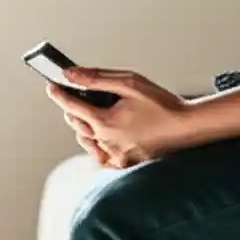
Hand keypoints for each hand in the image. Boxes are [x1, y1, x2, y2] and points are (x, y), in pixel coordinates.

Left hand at [47, 68, 195, 168]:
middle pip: (76, 124)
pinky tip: (106, 134)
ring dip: (84, 127)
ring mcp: (115, 156)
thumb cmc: (162, 104)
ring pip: (86, 141)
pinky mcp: (123, 164)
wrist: (187, 127)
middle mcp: (107, 142)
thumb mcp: (129, 83)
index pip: (72, 106)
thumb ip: (97, 79)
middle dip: (73, 109)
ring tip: (96, 115)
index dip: (59, 94)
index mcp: (106, 122)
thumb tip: (71, 74)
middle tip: (78, 96)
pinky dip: (97, 144)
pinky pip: (100, 155)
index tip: (52, 86)